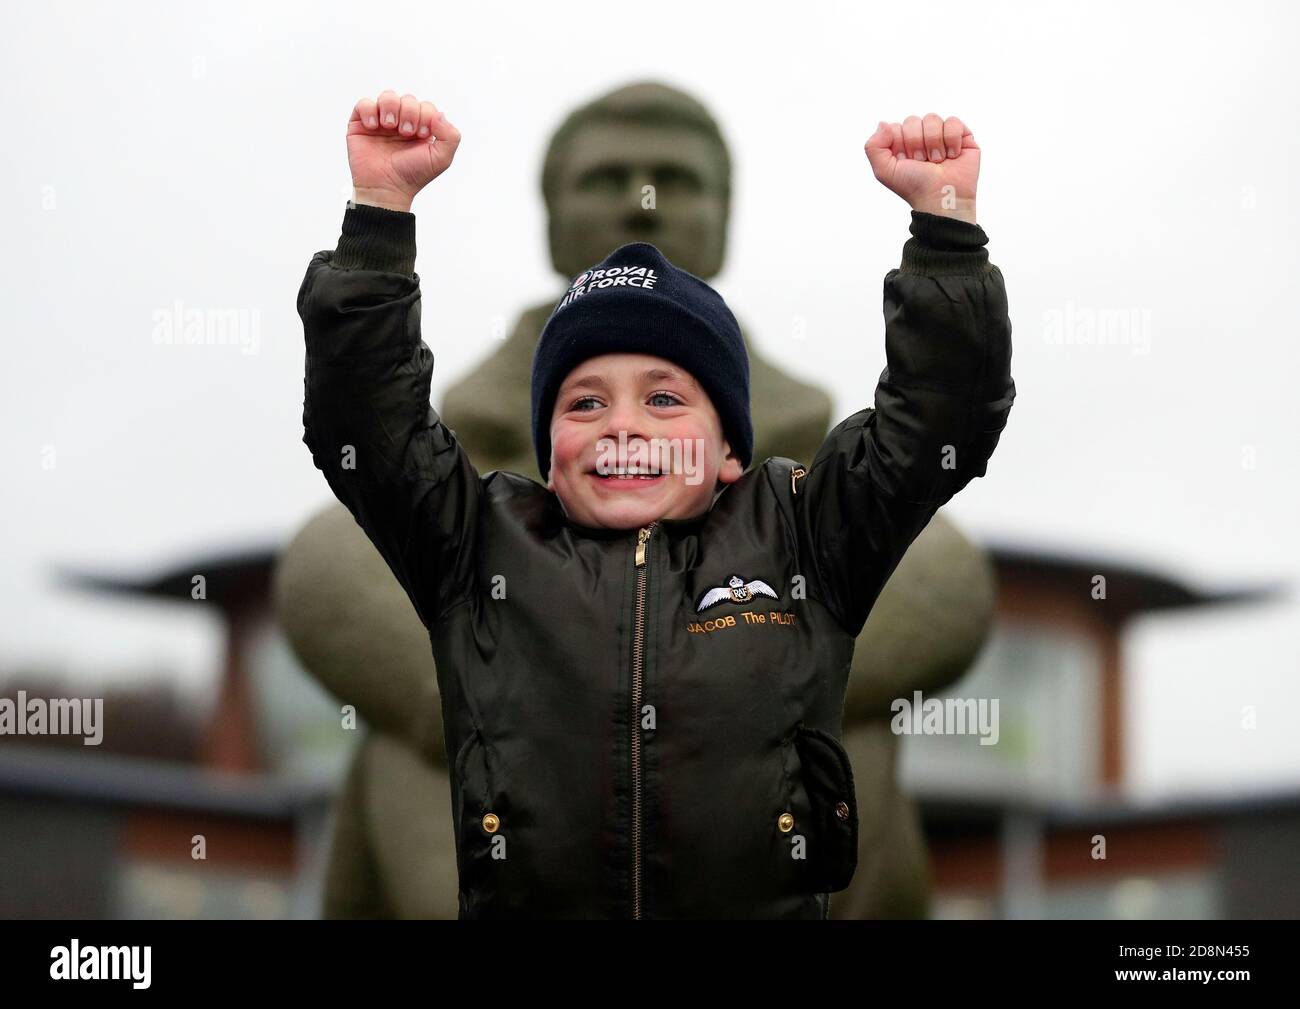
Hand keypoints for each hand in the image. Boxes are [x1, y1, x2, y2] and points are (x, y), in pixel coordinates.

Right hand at [346, 89, 460, 211]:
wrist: (386, 188)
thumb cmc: (412, 175)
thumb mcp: (441, 159)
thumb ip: (451, 136)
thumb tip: (440, 114)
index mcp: (421, 128)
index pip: (426, 106)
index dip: (425, 115)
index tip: (421, 135)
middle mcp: (402, 123)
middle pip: (407, 99)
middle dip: (409, 113)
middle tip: (406, 132)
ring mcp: (381, 122)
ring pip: (387, 97)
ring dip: (391, 107)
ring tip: (390, 126)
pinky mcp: (361, 124)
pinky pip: (364, 104)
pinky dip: (369, 111)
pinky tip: (374, 127)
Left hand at [864, 114, 978, 223]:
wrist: (941, 196)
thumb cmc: (913, 186)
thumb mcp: (884, 171)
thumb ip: (873, 146)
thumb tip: (884, 123)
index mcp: (901, 143)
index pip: (895, 127)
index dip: (900, 144)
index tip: (906, 161)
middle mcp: (920, 137)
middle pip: (913, 121)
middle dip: (916, 144)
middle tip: (922, 162)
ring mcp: (941, 135)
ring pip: (932, 119)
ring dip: (933, 143)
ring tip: (937, 161)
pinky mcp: (961, 135)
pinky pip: (953, 121)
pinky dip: (951, 140)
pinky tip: (952, 155)